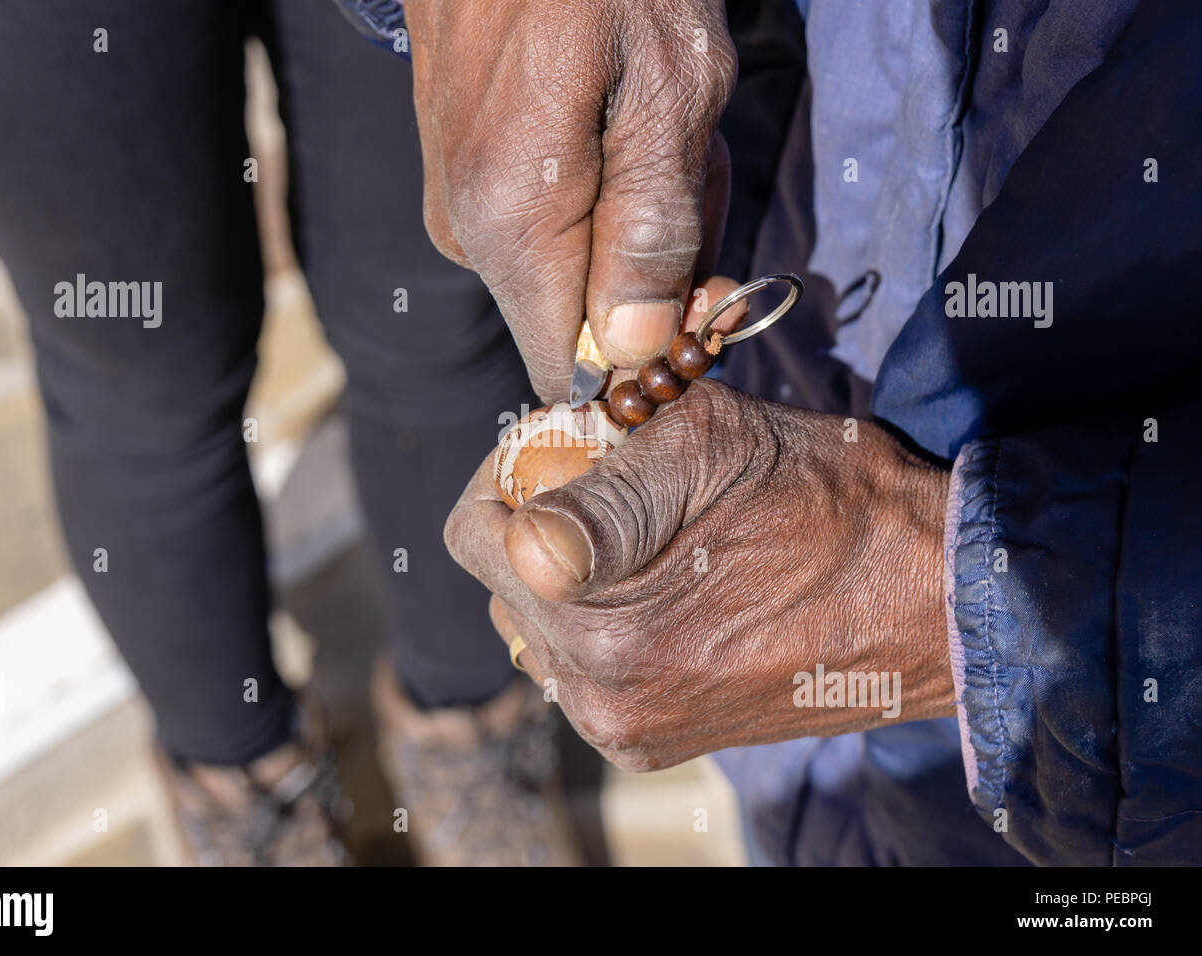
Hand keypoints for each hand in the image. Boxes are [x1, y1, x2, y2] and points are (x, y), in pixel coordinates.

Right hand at [402, 0, 737, 400]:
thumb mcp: (669, 94)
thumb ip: (651, 233)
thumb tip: (635, 353)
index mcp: (511, 225)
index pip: (570, 371)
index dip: (646, 354)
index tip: (701, 285)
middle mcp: (468, 228)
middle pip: (581, 316)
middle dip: (656, 262)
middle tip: (691, 162)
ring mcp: (460, 197)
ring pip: (573, 262)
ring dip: (638, 212)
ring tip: (654, 116)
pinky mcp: (466, 166)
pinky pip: (549, 216)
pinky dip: (603, 180)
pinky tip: (618, 109)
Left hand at [445, 381, 955, 769]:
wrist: (935, 602)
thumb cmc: (834, 505)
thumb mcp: (712, 447)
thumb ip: (595, 485)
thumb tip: (518, 527)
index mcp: (603, 626)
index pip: (473, 535)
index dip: (506, 470)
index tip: (560, 443)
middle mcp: (600, 698)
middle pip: (499, 582)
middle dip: (536, 519)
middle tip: (608, 478)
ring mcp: (625, 730)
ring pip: (535, 625)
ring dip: (567, 572)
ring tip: (645, 533)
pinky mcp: (653, 744)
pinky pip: (579, 667)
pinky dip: (600, 617)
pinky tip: (665, 583)